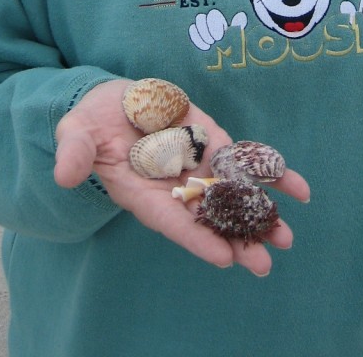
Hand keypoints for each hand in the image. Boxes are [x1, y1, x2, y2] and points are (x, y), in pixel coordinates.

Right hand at [54, 80, 309, 275]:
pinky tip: (298, 188)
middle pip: (208, 218)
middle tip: (263, 262)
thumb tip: (64, 174)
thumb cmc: (90, 124)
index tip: (223, 258)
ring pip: (232, 195)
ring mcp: (196, 164)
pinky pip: (244, 161)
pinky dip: (270, 174)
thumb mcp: (75, 134)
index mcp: (141, 192)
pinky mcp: (211, 141)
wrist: (111, 100)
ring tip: (284, 236)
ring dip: (259, 215)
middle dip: (236, 239)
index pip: (171, 221)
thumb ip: (74, 154)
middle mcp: (173, 185)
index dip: (196, 238)